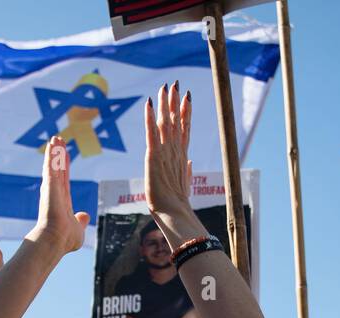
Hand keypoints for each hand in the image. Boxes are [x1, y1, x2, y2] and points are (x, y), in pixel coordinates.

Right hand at [26, 137, 88, 255]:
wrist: (55, 241)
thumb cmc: (65, 240)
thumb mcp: (78, 229)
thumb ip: (80, 221)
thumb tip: (84, 215)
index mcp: (62, 201)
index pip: (64, 179)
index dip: (64, 166)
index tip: (65, 155)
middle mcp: (55, 193)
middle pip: (58, 169)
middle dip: (58, 155)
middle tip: (58, 140)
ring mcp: (51, 189)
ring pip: (54, 165)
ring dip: (55, 152)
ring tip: (56, 138)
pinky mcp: (50, 186)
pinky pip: (52, 166)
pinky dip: (52, 155)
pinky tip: (53, 145)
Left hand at [144, 82, 194, 231]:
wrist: (173, 212)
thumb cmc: (177, 202)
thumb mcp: (184, 183)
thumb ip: (187, 170)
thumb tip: (190, 161)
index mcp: (181, 155)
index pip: (184, 128)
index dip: (185, 112)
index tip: (186, 96)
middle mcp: (175, 150)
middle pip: (176, 120)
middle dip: (175, 101)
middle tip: (175, 83)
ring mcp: (165, 152)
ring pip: (166, 122)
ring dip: (165, 104)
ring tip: (165, 87)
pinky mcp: (153, 156)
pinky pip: (151, 133)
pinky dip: (150, 118)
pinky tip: (149, 104)